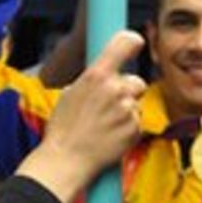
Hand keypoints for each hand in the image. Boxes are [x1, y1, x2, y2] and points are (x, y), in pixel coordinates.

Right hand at [16, 30, 145, 202]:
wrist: (67, 160)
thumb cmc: (64, 129)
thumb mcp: (70, 93)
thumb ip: (92, 80)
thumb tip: (102, 74)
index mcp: (96, 75)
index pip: (125, 43)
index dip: (132, 41)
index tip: (135, 42)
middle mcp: (115, 89)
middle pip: (137, 81)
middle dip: (128, 92)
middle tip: (110, 106)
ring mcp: (128, 110)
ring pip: (137, 104)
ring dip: (127, 112)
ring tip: (105, 125)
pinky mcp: (135, 129)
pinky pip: (137, 123)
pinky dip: (128, 129)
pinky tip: (111, 136)